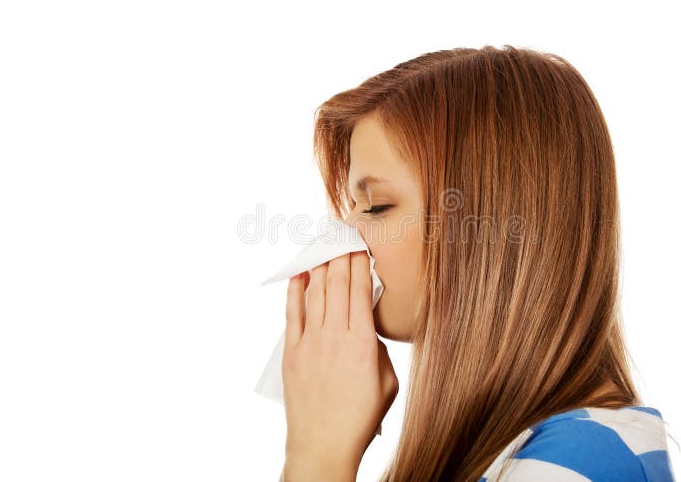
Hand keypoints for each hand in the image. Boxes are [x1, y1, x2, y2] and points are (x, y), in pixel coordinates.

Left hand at [281, 250, 398, 480]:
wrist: (324, 445)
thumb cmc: (361, 419)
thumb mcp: (388, 383)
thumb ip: (379, 350)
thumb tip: (367, 329)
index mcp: (363, 342)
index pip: (360, 289)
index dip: (359, 262)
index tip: (360, 244)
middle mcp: (335, 336)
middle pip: (337, 283)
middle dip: (340, 255)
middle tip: (342, 235)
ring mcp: (311, 342)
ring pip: (316, 292)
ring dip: (320, 266)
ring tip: (324, 246)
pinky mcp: (292, 352)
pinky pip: (293, 313)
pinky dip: (296, 290)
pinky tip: (300, 274)